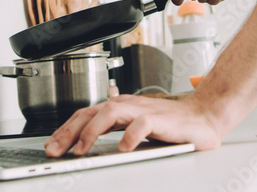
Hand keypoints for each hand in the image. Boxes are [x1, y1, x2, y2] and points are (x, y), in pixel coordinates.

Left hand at [44, 94, 222, 156]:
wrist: (205, 117)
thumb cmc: (172, 124)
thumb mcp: (136, 128)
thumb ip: (116, 131)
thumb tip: (86, 147)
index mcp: (121, 107)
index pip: (86, 114)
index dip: (65, 129)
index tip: (51, 146)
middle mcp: (129, 105)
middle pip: (92, 111)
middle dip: (69, 131)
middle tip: (55, 150)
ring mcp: (145, 110)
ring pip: (112, 111)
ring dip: (92, 131)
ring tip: (81, 150)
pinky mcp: (162, 119)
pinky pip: (143, 123)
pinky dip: (130, 135)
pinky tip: (122, 148)